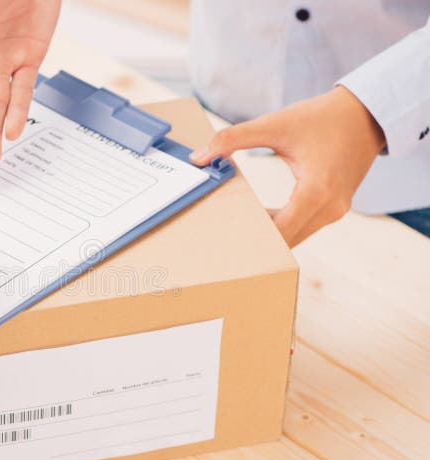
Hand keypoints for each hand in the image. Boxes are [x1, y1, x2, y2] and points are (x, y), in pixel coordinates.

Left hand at [190, 86, 385, 246]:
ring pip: (294, 237)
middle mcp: (330, 209)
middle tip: (222, 237)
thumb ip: (232, 139)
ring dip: (269, 232)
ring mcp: (335, 211)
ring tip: (238, 225)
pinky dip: (282, 225)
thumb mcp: (274, 125)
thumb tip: (199, 157)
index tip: (223, 240)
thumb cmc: (322, 117)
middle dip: (256, 239)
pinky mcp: (334, 209)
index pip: (278, 232)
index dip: (250, 238)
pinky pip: (303, 226)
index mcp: (317, 192)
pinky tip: (261, 215)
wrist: (366, 113)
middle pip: (285, 240)